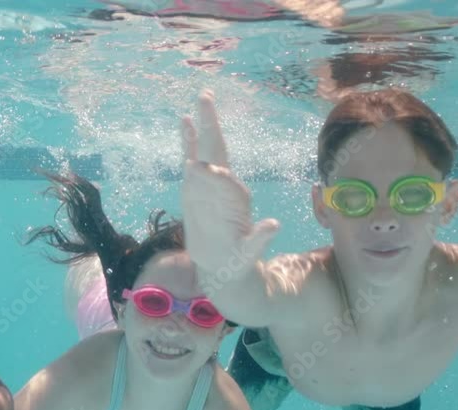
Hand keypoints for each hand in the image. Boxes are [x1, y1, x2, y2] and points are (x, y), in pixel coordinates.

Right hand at [179, 89, 278, 276]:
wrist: (223, 264)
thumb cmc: (239, 260)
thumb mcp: (250, 253)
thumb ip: (259, 238)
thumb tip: (274, 226)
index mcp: (235, 198)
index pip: (224, 179)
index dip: (212, 174)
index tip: (197, 170)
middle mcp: (223, 185)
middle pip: (215, 149)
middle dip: (210, 125)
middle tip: (205, 97)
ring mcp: (208, 183)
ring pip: (203, 148)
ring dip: (200, 125)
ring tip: (199, 100)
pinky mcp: (194, 186)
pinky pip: (189, 157)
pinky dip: (187, 140)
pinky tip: (183, 120)